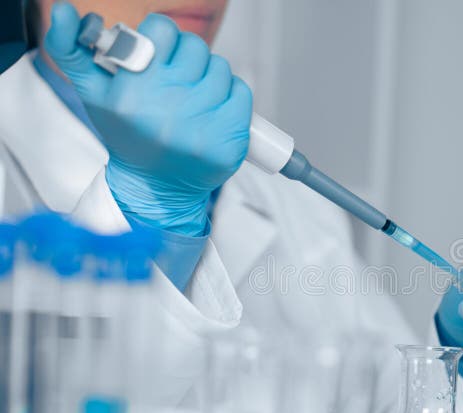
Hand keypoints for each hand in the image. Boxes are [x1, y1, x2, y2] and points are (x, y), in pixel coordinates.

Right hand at [45, 3, 251, 234]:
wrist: (155, 188)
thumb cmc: (128, 133)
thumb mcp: (93, 93)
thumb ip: (70, 48)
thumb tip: (64, 10)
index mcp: (133, 91)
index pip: (163, 28)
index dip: (163, 37)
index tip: (159, 54)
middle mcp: (168, 107)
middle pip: (195, 46)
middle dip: (187, 58)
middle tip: (176, 80)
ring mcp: (203, 125)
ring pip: (220, 68)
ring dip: (209, 77)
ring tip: (193, 98)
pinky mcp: (230, 139)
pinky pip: (241, 92)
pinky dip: (231, 96)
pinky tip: (212, 111)